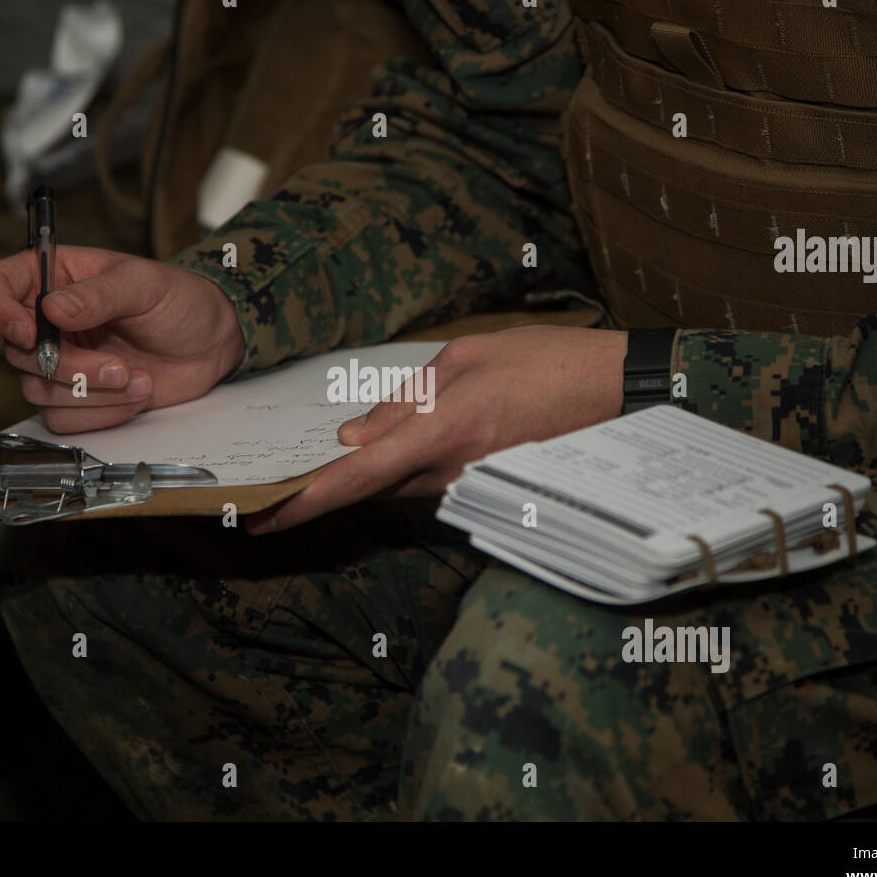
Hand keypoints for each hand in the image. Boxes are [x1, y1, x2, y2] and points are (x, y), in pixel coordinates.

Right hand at [0, 246, 244, 432]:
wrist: (212, 344)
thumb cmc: (180, 301)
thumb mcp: (144, 285)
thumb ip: (98, 296)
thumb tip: (52, 309)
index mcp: (51, 278)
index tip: (29, 333)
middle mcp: (46, 321)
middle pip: (16, 353)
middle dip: (71, 368)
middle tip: (120, 366)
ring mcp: (60, 361)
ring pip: (37, 392)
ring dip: (92, 393)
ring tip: (138, 378)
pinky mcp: (77, 397)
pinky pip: (61, 420)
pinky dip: (101, 414)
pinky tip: (135, 395)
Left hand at [246, 325, 628, 533]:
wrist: (616, 393)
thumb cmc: (544, 363)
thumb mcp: (463, 360)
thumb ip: (402, 400)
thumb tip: (352, 436)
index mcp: (440, 433)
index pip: (357, 477)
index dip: (305, 501)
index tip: (261, 516)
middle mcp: (450, 471)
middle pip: (368, 491)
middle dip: (319, 492)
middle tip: (270, 488)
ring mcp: (468, 485)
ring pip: (394, 489)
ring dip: (356, 481)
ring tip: (314, 464)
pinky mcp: (482, 486)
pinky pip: (423, 484)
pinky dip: (392, 475)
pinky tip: (376, 455)